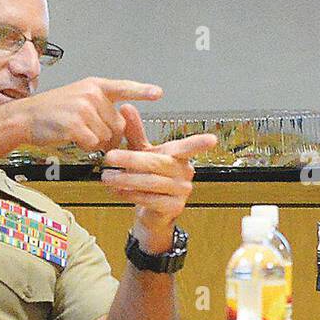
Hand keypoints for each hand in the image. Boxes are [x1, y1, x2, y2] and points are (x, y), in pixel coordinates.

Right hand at [10, 77, 162, 150]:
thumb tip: (121, 128)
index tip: (158, 93)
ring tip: (76, 131)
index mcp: (95, 86)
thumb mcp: (78, 98)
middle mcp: (91, 94)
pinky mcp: (75, 124)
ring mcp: (83, 108)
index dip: (142, 91)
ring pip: (106, 137)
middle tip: (87, 131)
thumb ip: (101, 107)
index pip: (124, 87)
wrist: (25, 117)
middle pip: (118, 125)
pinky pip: (93, 144)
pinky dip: (84, 146)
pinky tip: (71, 137)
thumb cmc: (53, 112)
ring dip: (95, 142)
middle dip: (108, 135)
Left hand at [101, 104, 217, 250]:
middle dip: (131, 159)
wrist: (152, 212)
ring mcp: (181, 192)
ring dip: (126, 179)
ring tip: (106, 176)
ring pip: (151, 183)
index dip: (200, 144)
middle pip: (158, 163)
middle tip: (109, 156)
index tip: (213, 140)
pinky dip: (131, 195)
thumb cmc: (150, 177)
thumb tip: (126, 106)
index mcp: (180, 156)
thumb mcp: (143, 152)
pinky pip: (150, 199)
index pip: (190, 148)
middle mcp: (185, 173)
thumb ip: (135, 131)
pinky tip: (117, 191)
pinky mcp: (173, 208)